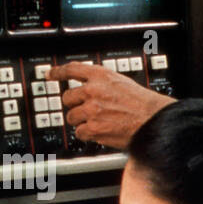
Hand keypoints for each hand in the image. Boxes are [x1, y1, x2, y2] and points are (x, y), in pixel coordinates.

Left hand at [48, 62, 174, 149]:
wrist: (152, 119)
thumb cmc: (141, 103)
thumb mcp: (120, 82)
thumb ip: (101, 82)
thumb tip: (86, 86)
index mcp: (100, 76)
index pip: (72, 69)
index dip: (58, 72)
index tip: (50, 74)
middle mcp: (93, 91)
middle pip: (67, 97)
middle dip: (75, 105)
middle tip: (87, 110)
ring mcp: (91, 110)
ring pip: (72, 117)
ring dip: (81, 121)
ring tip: (99, 121)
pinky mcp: (92, 128)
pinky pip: (79, 132)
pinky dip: (88, 134)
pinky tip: (100, 131)